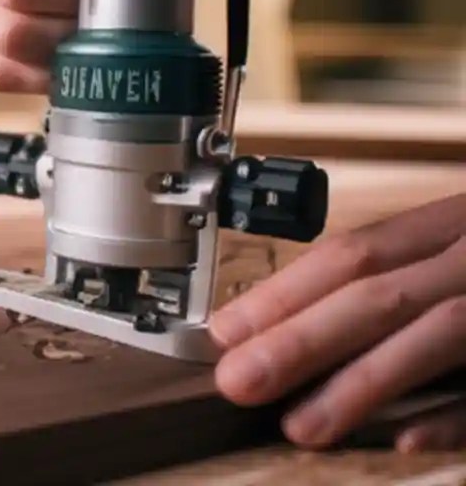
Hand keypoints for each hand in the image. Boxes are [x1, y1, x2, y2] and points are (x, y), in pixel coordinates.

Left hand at [210, 192, 465, 449]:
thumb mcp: (453, 251)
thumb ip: (392, 280)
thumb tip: (283, 328)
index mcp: (449, 227)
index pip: (352, 256)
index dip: (282, 295)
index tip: (224, 332)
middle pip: (379, 294)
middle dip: (302, 339)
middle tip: (238, 381)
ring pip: (439, 333)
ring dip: (363, 381)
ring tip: (301, 426)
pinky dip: (455, 414)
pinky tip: (406, 439)